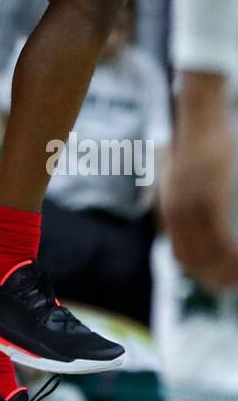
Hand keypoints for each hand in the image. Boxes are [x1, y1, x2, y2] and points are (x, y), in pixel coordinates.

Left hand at [163, 82, 237, 289]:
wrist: (200, 114)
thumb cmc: (200, 141)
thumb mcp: (185, 175)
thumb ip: (187, 200)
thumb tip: (204, 221)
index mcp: (170, 207)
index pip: (181, 255)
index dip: (200, 273)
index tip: (218, 281)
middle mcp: (176, 211)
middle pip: (193, 262)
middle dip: (216, 279)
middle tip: (236, 286)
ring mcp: (191, 206)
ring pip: (211, 256)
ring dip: (229, 272)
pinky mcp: (209, 199)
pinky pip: (222, 241)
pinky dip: (235, 258)